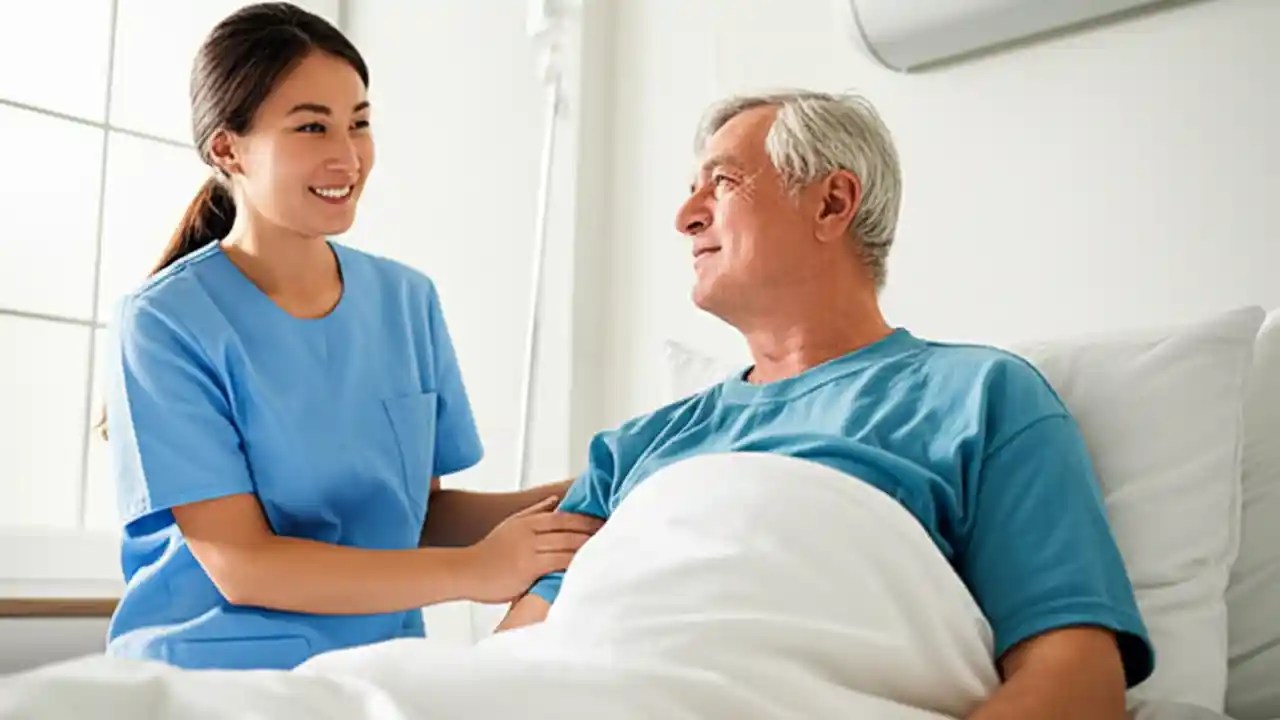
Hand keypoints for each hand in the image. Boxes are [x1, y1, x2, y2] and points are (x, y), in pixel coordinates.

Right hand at [463, 496, 603, 603]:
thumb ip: (534, 512)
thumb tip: (555, 500)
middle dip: (592, 532)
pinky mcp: (528, 568)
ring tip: (607, 550)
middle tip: (614, 535)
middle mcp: (530, 532)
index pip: (564, 516)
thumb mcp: (510, 525)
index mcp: (528, 521)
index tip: (604, 522)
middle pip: (569, 529)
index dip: (586, 519)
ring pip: (566, 545)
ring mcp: (529, 550)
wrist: (466, 571)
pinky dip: (574, 564)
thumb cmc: (488, 553)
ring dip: (588, 547)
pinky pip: (557, 564)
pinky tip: (587, 567)